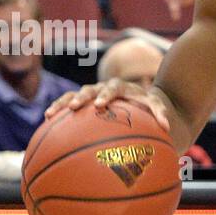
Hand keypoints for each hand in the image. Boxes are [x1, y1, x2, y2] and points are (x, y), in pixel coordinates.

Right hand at [44, 78, 170, 134]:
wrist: (138, 98)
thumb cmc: (147, 104)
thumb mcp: (156, 106)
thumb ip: (161, 114)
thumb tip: (167, 127)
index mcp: (121, 87)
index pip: (113, 88)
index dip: (105, 95)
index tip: (99, 105)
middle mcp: (103, 88)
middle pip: (89, 90)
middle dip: (81, 98)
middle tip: (74, 108)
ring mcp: (92, 93)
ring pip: (74, 95)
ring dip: (62, 104)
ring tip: (49, 115)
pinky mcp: (84, 101)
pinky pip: (68, 105)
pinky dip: (59, 110)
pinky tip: (47, 122)